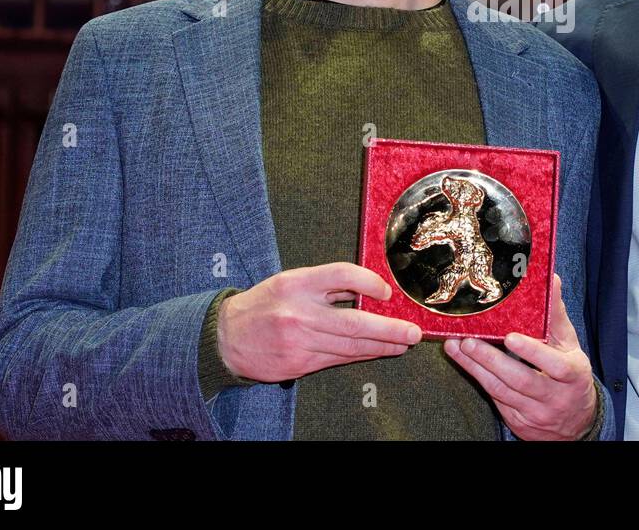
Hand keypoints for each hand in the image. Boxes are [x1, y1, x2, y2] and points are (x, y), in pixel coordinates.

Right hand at [218, 262, 421, 382]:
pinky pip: (338, 359)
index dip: (368, 281)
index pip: (340, 275)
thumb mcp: (290, 282)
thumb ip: (326, 285)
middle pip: (354, 322)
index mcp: (296, 284)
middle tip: (413, 331)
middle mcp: (298, 313)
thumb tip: (367, 291)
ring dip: (382, 346)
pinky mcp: (299, 364)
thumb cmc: (263, 305)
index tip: (386, 291)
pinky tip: (377, 352)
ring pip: (350, 346)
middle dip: (389, 329)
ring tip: (403, 343)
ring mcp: (299, 342)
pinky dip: (361, 355)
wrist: (226, 337)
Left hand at [444, 273, 597, 439]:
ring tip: (456, 348)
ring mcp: (535, 413)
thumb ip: (557, 315)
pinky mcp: (519, 422)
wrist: (575, 423)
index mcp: (573, 374)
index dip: (532, 353)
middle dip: (490, 360)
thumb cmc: (570, 373)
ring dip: (476, 368)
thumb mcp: (570, 345)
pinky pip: (496, 400)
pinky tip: (465, 363)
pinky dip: (479, 379)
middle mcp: (555, 397)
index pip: (554, 365)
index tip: (510, 337)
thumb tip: (552, 279)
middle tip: (468, 341)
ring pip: (502, 391)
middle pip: (520, 380)